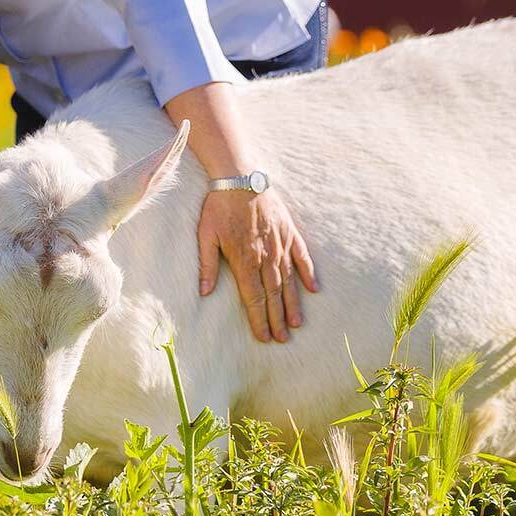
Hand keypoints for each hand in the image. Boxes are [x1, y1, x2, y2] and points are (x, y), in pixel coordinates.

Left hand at [197, 184, 318, 343]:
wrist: (239, 176)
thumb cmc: (218, 206)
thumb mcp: (205, 235)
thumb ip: (206, 264)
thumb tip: (203, 292)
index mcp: (244, 259)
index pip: (253, 296)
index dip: (258, 318)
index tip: (263, 337)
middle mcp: (265, 255)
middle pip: (273, 293)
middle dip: (277, 319)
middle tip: (282, 339)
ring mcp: (280, 243)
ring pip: (289, 280)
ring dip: (293, 303)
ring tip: (296, 323)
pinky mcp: (289, 231)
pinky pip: (301, 256)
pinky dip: (307, 272)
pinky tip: (312, 289)